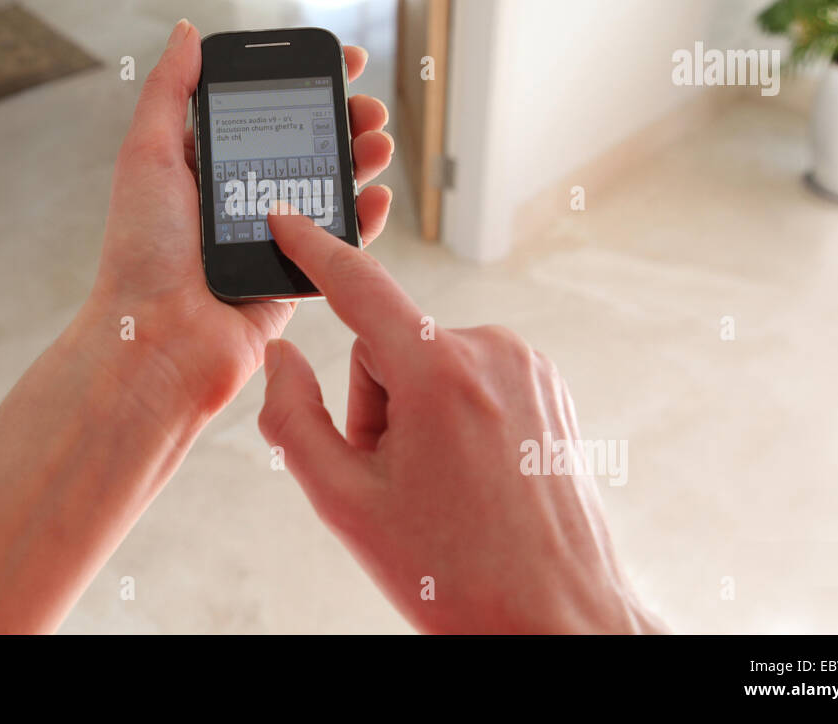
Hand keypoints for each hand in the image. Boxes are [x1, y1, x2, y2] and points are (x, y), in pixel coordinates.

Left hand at [81, 20, 394, 441]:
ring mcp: (270, 239)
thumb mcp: (148, 155)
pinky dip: (363, 221)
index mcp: (204, 167)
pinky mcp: (292, 280)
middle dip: (343, 120)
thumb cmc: (142, 253)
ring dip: (360, 162)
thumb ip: (169, 91)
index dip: (304, 84)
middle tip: (369, 108)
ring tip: (379, 143)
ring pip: (327, 190)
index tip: (342, 62)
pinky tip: (378, 197)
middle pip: (305, 146)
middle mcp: (239, 198)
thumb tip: (188, 31)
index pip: (264, 111)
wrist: (157, 340)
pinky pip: (337, 245)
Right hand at [258, 211, 664, 633]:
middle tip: (395, 479)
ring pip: (429, 363)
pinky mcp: (546, 384)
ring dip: (414, 413)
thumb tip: (281, 360)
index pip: (359, 286)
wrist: (556, 618)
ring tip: (439, 486)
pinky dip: (453, 414)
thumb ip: (294, 419)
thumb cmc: (456, 573)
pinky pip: (470, 376)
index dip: (313, 249)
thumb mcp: (346, 503)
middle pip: (388, 347)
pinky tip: (468, 476)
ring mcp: (527, 366)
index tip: (285, 220)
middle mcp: (491, 351)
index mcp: (439, 371)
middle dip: (375, 405)